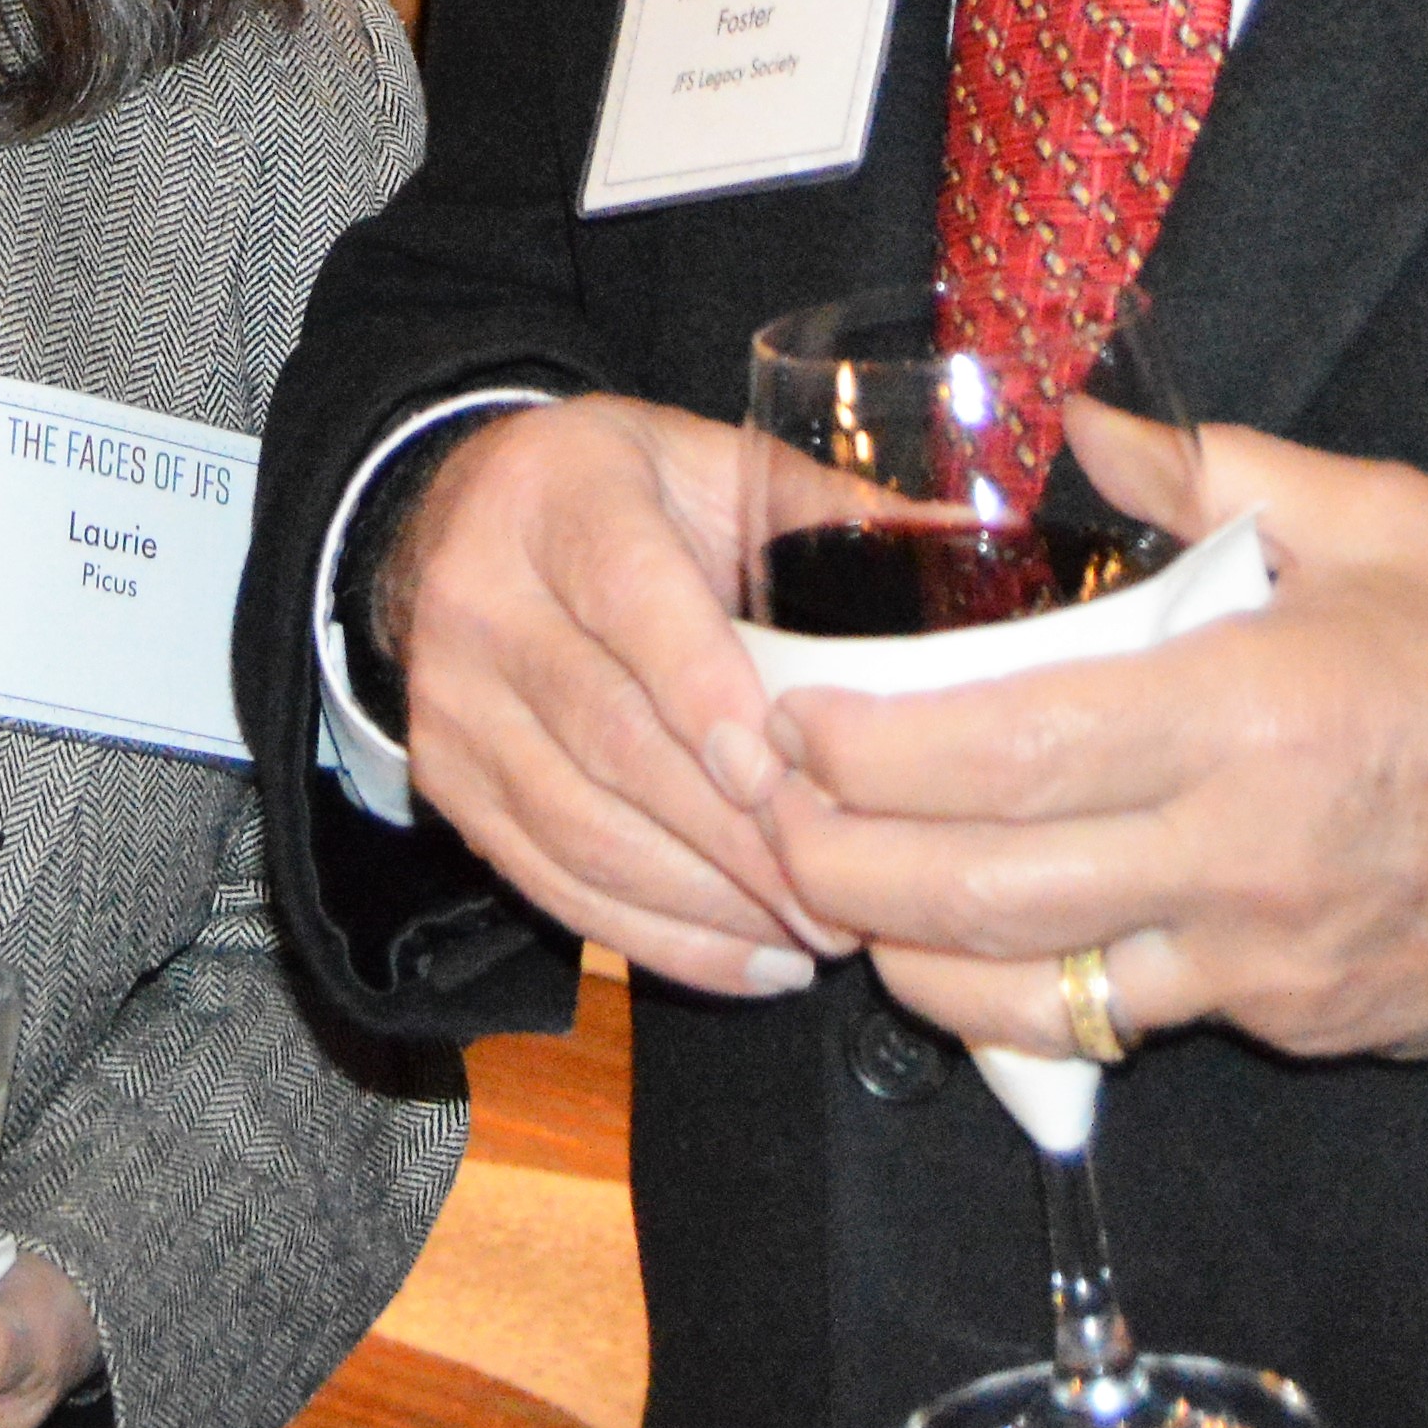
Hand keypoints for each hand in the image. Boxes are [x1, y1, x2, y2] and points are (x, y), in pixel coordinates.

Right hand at [385, 394, 830, 996]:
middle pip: (611, 737)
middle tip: (846, 892)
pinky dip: (654, 937)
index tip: (775, 771)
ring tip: (817, 937)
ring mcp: (452, 699)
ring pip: (580, 826)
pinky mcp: (447, 782)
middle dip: (737, 834)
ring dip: (708, 900)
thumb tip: (980, 559)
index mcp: (560, 497)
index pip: (626, 596)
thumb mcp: (718, 469)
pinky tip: (749, 958)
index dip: (701, 687)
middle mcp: (482, 597)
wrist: (462, 522)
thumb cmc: (629, 500)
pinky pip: (552, 881)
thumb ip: (835, 517)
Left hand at [751, 409, 1427, 1061]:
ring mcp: (1266, 961)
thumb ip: (1201, 474)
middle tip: (763, 814)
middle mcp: (1241, 857)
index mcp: (1249, 715)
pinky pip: (1126, 1018)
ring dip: (908, 949)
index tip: (788, 719)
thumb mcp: (1381, 518)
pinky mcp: (1295, 1020)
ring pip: (1029, 992)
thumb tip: (1069, 423)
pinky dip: (1030, 986)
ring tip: (841, 881)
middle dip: (837, 866)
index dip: (867, 751)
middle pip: (977, 896)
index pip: (1001, 755)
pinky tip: (983, 933)